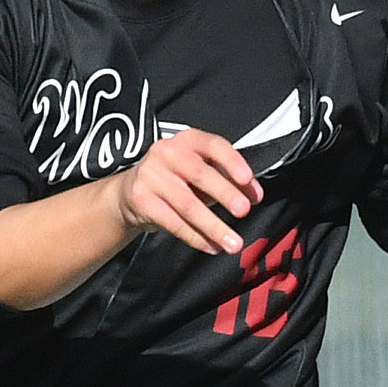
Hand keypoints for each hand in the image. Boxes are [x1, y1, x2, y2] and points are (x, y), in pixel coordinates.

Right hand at [116, 130, 260, 254]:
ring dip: (214, 226)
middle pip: (200, 174)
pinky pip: (173, 222)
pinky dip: (196, 237)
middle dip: (225, 194)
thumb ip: (229, 179)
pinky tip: (212, 246)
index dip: (232, 161)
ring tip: (233, 243)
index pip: (213, 145)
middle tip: (243, 211)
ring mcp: (151, 175)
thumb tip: (254, 195)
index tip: (247, 179)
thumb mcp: (203, 171)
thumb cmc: (177, 178)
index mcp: (188, 140)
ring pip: (187, 204)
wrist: (132, 190)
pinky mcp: (141, 200)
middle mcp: (167, 152)